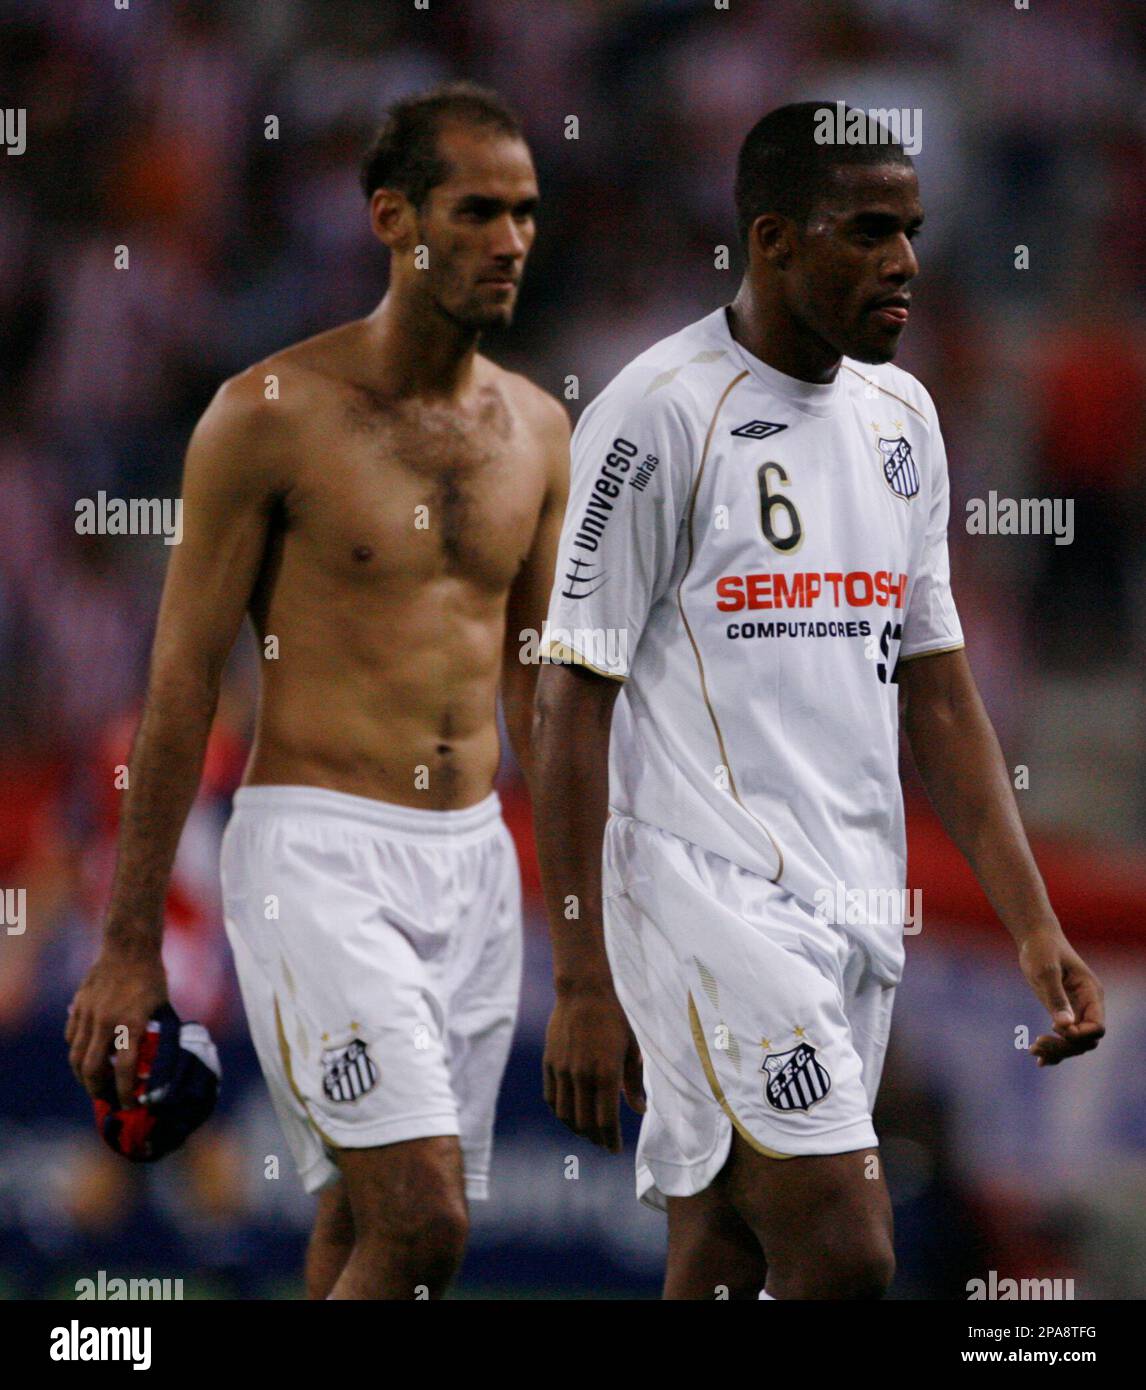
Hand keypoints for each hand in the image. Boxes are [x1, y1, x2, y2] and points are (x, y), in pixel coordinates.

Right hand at [66, 947, 168, 1104]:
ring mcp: (89, 1014)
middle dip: (98, 1090)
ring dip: (84, 1075)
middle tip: (108, 1098)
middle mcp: (107, 1022)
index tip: (129, 1104)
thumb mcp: (161, 1007)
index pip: (124, 1069)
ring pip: (77, 1056)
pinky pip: (72, 1037)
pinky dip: (77, 1052)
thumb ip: (156, 1033)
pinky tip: (87, 1057)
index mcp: (132, 1023)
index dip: (125, 1092)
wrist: (129, 947)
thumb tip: (160, 1061)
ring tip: (95, 1084)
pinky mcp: (78, 1006)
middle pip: (92, 1069)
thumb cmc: (152, 977)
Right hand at [543, 987, 645, 1151]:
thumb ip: (634, 1083)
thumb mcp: (631, 1050)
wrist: (583, 994)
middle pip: (585, 1123)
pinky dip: (559, 1112)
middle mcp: (582, 1076)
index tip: (615, 1149)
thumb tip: (640, 1111)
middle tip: (603, 1142)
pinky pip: (551, 1098)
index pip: (607, 1121)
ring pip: (565, 1115)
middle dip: (595, 1139)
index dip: (611, 1140)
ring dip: (576, 1129)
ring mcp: (563, 1071)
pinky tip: (569, 1114)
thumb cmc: (613, 1021)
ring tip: (587, 1131)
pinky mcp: (549, 1064)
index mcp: (606, 1074)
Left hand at [1017, 925, 1104, 1066]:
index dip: (1079, 1034)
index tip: (1054, 1027)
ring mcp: (1075, 1009)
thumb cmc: (1042, 948)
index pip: (1097, 1026)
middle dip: (1065, 1046)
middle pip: (1086, 1039)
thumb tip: (1063, 1026)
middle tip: (1037, 1044)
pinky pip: (1064, 1037)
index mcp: (1090, 993)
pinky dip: (1054, 1050)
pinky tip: (1039, 1060)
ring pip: (1075, 1042)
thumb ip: (1056, 997)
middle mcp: (1087, 1004)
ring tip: (1033, 1050)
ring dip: (1058, 1050)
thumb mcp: (1045, 970)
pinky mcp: (1061, 1011)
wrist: (1035, 937)